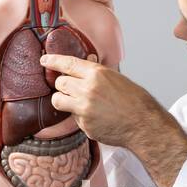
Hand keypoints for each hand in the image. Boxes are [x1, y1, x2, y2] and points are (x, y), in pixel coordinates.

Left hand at [41, 53, 156, 148]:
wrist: (143, 125)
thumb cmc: (134, 101)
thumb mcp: (117, 78)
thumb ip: (98, 73)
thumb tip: (86, 63)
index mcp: (96, 74)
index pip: (67, 64)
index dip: (53, 61)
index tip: (44, 60)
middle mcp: (87, 90)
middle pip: (60, 83)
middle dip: (63, 85)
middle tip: (71, 88)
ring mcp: (84, 109)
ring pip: (58, 100)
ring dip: (63, 100)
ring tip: (75, 102)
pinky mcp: (84, 125)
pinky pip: (73, 118)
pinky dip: (80, 117)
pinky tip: (95, 117)